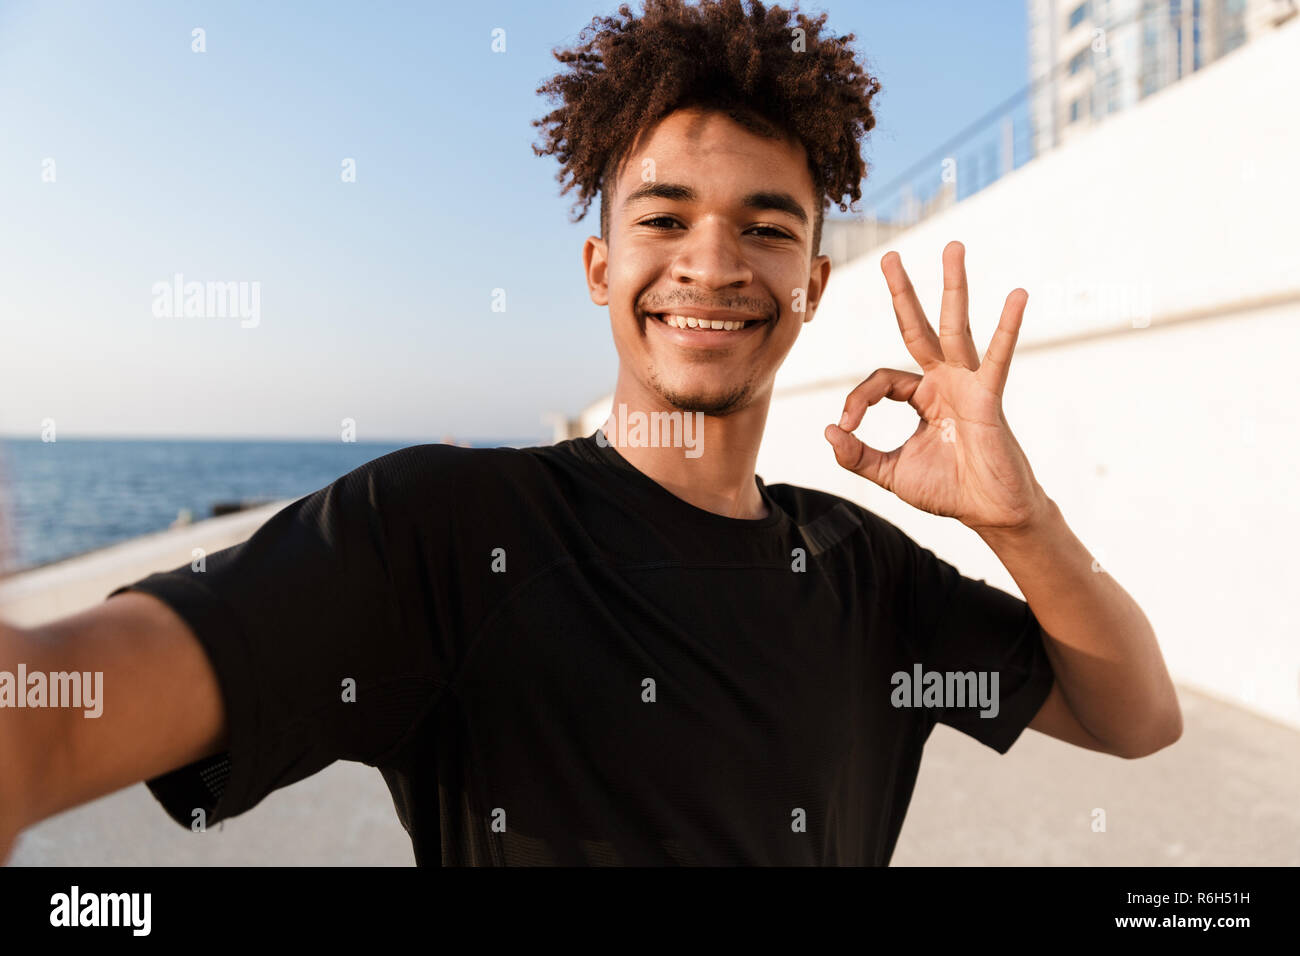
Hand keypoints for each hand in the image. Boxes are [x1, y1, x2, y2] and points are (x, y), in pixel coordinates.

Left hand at [824, 241, 1047, 533]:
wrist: (988, 514)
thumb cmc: (947, 490)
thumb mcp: (890, 474)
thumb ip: (857, 455)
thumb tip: (829, 431)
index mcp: (920, 396)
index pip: (880, 380)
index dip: (857, 399)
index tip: (847, 426)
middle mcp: (943, 382)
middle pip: (918, 328)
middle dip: (903, 293)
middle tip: (890, 256)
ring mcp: (967, 385)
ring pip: (955, 328)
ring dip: (952, 287)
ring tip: (952, 247)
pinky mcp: (988, 398)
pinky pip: (999, 358)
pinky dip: (1008, 328)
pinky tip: (1018, 296)